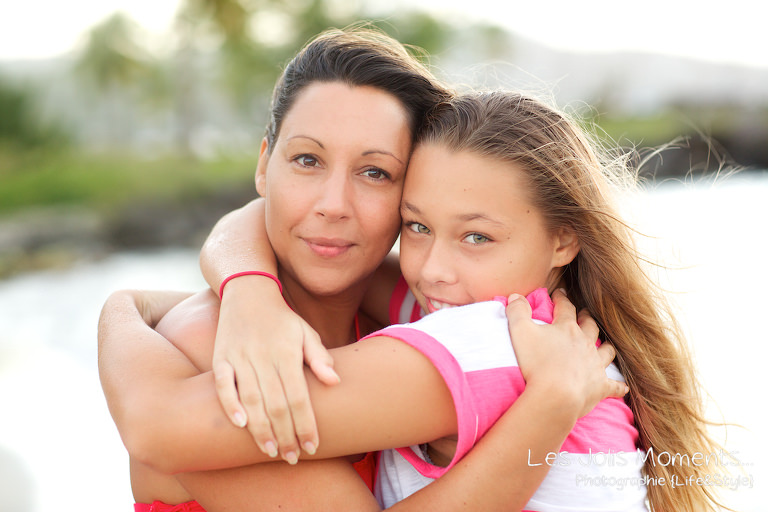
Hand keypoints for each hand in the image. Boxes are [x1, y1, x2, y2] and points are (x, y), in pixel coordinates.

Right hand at [212, 275, 338, 463]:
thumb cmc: (282, 319)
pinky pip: (224, 384)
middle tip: (292, 458)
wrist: (248, 293)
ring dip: (261, 429)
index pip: (299, 397)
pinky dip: (230, 404)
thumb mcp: (306, 332)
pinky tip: (240, 425)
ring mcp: (240, 358)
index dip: (305, 424)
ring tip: (271, 452)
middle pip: (276, 404)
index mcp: (288, 353)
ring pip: (251, 399)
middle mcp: (264, 357)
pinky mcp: (221, 357)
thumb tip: (334, 381)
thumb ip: (319, 356)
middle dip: (285, 435)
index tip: (312, 446)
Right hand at [506, 289, 627, 419]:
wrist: (556, 395)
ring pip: (607, 351)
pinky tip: (623, 387)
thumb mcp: (519, 331)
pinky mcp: (601, 386)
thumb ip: (517, 311)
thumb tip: (515, 296)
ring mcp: (595, 365)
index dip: (562, 298)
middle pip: (590, 326)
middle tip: (585, 314)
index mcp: (567, 328)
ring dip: (606, 346)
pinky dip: (619, 386)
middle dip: (587, 318)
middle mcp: (585, 343)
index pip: (565, 307)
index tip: (559, 292)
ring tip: (605, 344)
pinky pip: (614, 386)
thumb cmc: (535, 363)